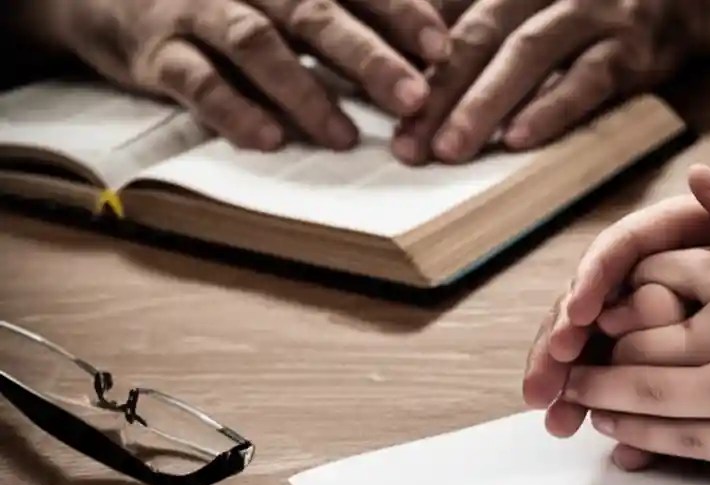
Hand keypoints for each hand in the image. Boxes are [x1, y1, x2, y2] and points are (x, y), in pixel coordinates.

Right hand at [45, 0, 449, 149]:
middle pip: (315, 13)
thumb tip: (435, 55)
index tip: (443, 48)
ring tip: (344, 136)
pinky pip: (197, 81)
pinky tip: (267, 140)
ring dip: (305, 91)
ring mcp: (201, 12)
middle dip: (368, 56)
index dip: (401, 12)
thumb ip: (351, 19)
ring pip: (257, 45)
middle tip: (414, 97)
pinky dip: (233, 110)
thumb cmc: (232, 4)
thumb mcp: (290, 2)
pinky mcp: (159, 53)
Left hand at [391, 0, 709, 163]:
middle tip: (406, 144)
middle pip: (480, 35)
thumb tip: (417, 66)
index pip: (453, 16)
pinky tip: (519, 140)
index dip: (412, 59)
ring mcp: (593, 12)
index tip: (379, 106)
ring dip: (484, 104)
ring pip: (528, 55)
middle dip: (438, 91)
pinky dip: (552, 109)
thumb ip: (484, 23)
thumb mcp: (538, 3)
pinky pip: (587, 80)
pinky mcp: (633, 46)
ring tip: (449, 150)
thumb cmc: (600, 5)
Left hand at [560, 170, 709, 473]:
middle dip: (594, 354)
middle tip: (562, 363)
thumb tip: (696, 178)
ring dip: (606, 398)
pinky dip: (646, 438)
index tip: (593, 311)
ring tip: (580, 400)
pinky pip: (693, 444)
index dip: (615, 299)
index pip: (652, 286)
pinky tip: (624, 434)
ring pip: (654, 400)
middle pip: (639, 347)